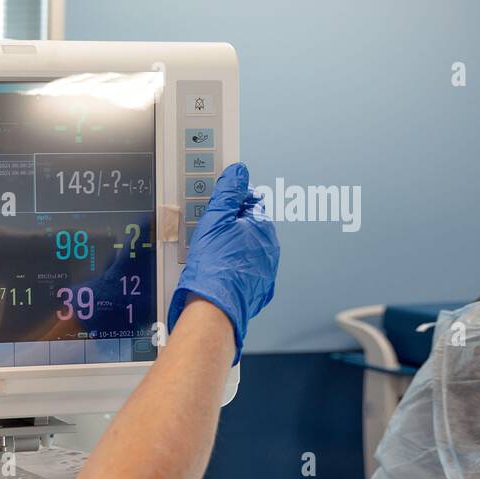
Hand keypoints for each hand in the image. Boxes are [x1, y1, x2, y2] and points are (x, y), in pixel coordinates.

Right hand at [167, 162, 278, 362]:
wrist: (214, 307)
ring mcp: (266, 270)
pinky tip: (220, 273)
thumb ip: (228, 193)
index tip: (216, 210)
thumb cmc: (213, 265)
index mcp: (262, 226)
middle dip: (232, 227)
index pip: (249, 202)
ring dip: (235, 249)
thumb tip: (238, 171)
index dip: (230, 204)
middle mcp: (270, 247)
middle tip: (209, 236)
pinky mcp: (259, 289)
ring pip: (249, 250)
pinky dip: (236, 270)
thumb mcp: (215, 219)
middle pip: (250, 227)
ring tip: (213, 257)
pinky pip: (247, 272)